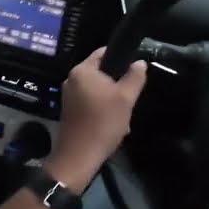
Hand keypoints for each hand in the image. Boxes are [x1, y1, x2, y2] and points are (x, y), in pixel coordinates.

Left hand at [48, 48, 147, 189]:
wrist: (79, 157)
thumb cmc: (103, 123)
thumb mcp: (125, 98)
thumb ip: (134, 77)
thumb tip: (140, 62)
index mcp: (82, 71)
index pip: (103, 52)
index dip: (121, 57)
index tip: (135, 70)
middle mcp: (71, 79)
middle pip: (101, 73)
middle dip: (118, 84)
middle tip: (131, 97)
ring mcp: (69, 96)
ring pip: (98, 90)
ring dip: (112, 100)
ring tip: (124, 114)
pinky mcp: (70, 111)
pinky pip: (91, 102)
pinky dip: (102, 109)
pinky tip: (113, 124)